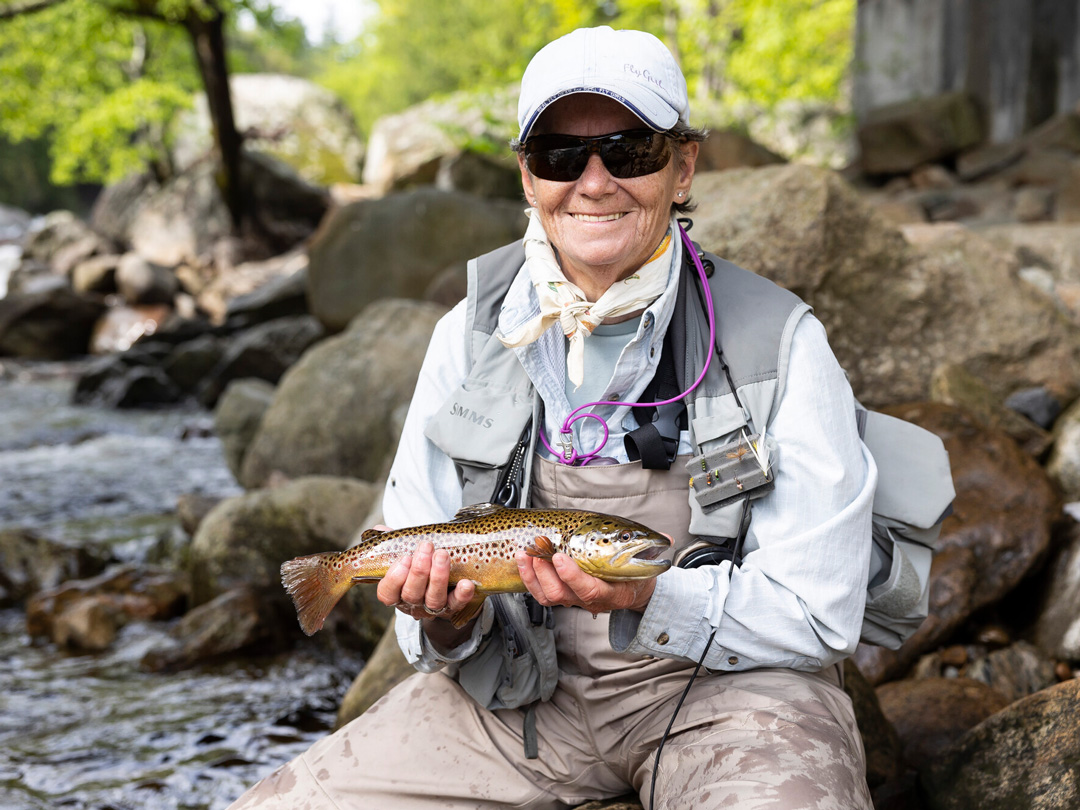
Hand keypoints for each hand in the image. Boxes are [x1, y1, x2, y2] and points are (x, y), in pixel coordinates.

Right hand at [376, 537, 477, 642]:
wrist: (444, 585)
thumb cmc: (418, 565)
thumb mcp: (404, 554)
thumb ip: (393, 543)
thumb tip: (380, 528)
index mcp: (397, 593)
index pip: (387, 593)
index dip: (394, 578)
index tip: (405, 557)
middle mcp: (412, 604)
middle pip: (412, 594)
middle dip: (419, 570)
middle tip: (427, 546)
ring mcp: (432, 608)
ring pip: (433, 600)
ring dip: (438, 577)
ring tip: (442, 555)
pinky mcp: (453, 608)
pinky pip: (457, 604)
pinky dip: (461, 595)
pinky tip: (466, 583)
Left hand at [515, 550, 656, 614]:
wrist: (632, 589)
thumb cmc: (635, 573)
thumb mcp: (647, 560)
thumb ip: (654, 547)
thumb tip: (665, 540)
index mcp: (612, 593)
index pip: (589, 591)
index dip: (573, 576)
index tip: (561, 557)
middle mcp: (590, 600)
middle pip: (562, 595)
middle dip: (545, 572)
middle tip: (538, 549)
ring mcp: (574, 599)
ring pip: (548, 595)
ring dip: (532, 574)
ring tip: (527, 552)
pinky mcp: (562, 594)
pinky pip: (541, 593)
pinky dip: (529, 577)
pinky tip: (524, 559)